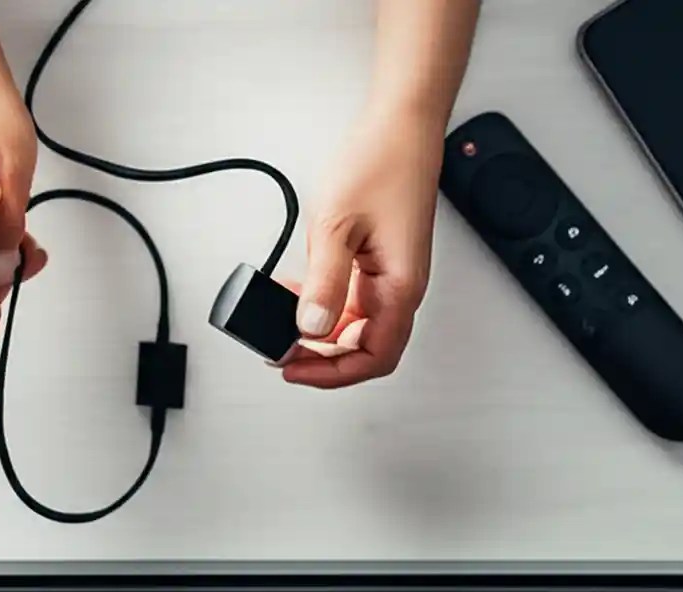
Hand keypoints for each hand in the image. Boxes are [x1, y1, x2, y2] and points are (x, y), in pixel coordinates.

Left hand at [284, 106, 444, 388]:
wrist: (400, 126)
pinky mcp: (381, 261)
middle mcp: (402, 287)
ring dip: (320, 333)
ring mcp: (393, 274)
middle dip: (322, 359)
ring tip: (281, 325)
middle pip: (366, 349)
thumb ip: (322, 282)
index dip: (332, 374)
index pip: (373, 357)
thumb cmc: (380, 164)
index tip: (293, 368)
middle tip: (280, 351)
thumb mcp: (336, 226)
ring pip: (358, 328)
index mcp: (400, 286)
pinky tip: (295, 293)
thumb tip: (309, 328)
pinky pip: (353, 300)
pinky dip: (324, 305)